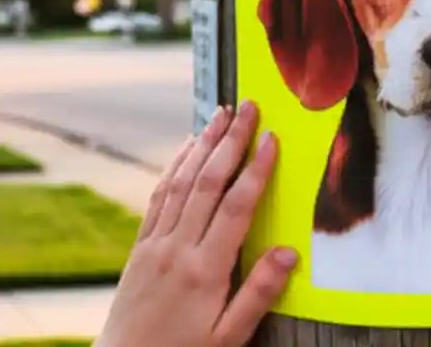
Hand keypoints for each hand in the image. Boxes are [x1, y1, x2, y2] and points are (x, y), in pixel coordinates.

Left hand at [94, 101, 296, 346]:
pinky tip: (186, 150)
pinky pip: (159, 197)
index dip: (256, 169)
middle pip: (208, 182)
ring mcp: (156, 244)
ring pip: (181, 182)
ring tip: (220, 114)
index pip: (236, 206)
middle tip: (249, 107)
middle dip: (230, 140)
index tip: (272, 139)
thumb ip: (259, 294)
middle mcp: (178, 248)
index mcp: (206, 270)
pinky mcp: (141, 247)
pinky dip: (174, 167)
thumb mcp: (229, 337)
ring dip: (202, 144)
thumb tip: (290, 253)